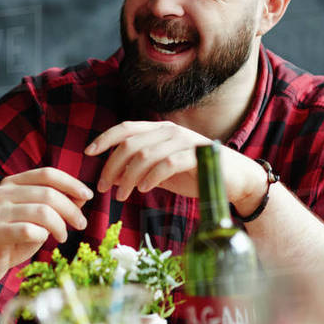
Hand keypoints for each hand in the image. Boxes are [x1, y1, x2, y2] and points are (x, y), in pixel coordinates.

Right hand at [0, 167, 92, 289]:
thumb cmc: (13, 239)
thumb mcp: (36, 219)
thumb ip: (55, 206)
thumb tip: (82, 196)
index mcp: (11, 184)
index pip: (47, 174)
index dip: (71, 183)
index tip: (88, 196)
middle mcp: (1, 193)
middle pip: (48, 193)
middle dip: (71, 210)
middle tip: (81, 224)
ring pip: (42, 212)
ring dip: (60, 225)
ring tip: (62, 236)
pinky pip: (30, 231)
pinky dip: (44, 236)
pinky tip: (46, 242)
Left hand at [84, 121, 266, 211]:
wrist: (234, 180)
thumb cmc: (195, 175)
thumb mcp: (161, 171)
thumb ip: (138, 169)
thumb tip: (110, 177)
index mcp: (159, 130)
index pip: (125, 128)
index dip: (104, 139)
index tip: (88, 153)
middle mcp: (169, 131)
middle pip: (129, 144)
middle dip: (111, 166)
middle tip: (103, 187)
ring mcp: (184, 142)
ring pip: (144, 155)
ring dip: (127, 177)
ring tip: (121, 195)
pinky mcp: (197, 156)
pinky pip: (166, 164)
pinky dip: (150, 177)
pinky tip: (143, 189)